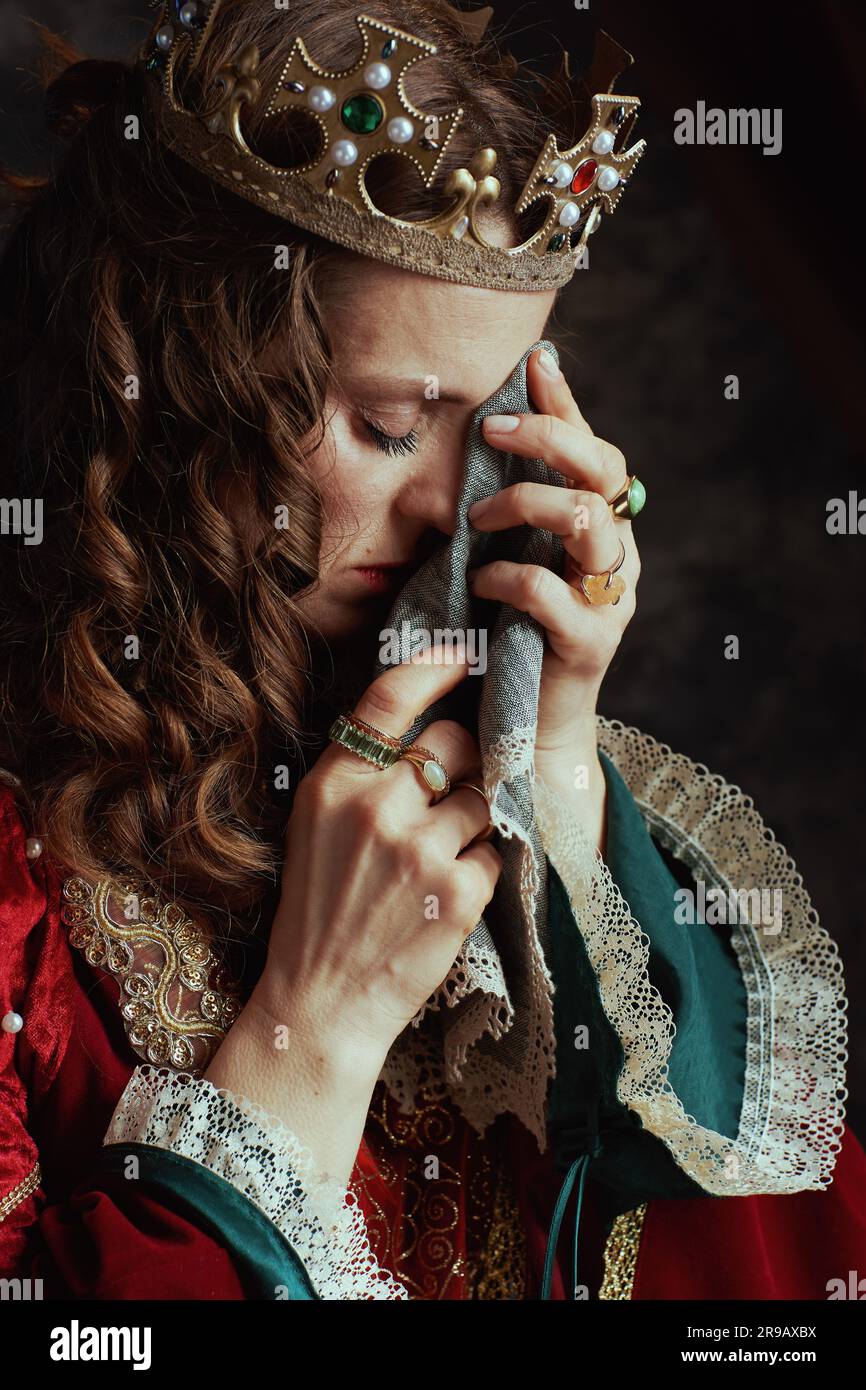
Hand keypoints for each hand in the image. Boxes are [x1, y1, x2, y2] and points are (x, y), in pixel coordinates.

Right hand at [255, 647, 501, 1067]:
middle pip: (454, 742)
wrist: (320, 1003)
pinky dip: (479, 870)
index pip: (390, 698)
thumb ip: (360, 772)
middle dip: (460, 764)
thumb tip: (428, 724)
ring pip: (482, 798)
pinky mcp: (457, 892)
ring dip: (471, 824)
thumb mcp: (314, 825)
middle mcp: (374, 807)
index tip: (464, 653)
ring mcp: (418, 850)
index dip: (434, 665)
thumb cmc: (319, 909)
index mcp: (332, 784)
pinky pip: (494, 851)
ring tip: (432, 864)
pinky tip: (443, 897)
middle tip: (438, 804)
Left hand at [466, 348, 640, 837]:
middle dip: (550, 436)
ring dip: (528, 503)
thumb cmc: (508, 640)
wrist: (525, 731)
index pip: (596, 452)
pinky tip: (479, 583)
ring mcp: (609, 601)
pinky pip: (550, 592)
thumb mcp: (506, 563)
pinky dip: (507, 578)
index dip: (568, 406)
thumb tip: (474, 446)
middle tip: (492, 428)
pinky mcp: (590, 646)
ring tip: (477, 517)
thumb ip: (504, 514)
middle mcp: (616, 557)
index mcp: (600, 531)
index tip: (534, 365)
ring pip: (589, 521)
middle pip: (605, 472)